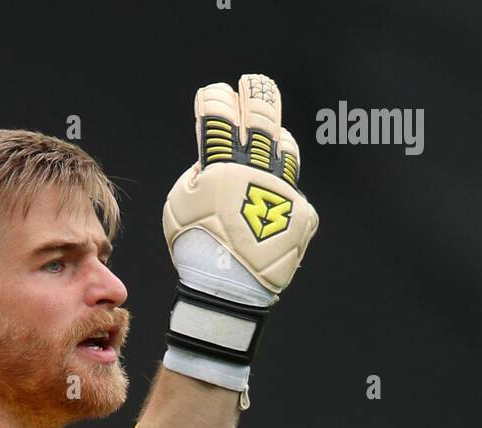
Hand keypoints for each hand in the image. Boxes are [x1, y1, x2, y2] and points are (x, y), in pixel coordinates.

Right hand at [163, 72, 318, 299]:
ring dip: (278, 140)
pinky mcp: (302, 214)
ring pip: (286, 150)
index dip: (215, 100)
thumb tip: (211, 165)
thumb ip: (196, 176)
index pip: (219, 115)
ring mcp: (283, 189)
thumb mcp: (179, 203)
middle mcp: (257, 169)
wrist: (229, 290)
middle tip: (255, 84)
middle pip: (261, 118)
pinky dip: (281, 200)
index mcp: (223, 164)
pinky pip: (294, 198)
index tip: (214, 94)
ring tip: (273, 139)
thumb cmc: (196, 249)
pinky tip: (272, 209)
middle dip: (256, 95)